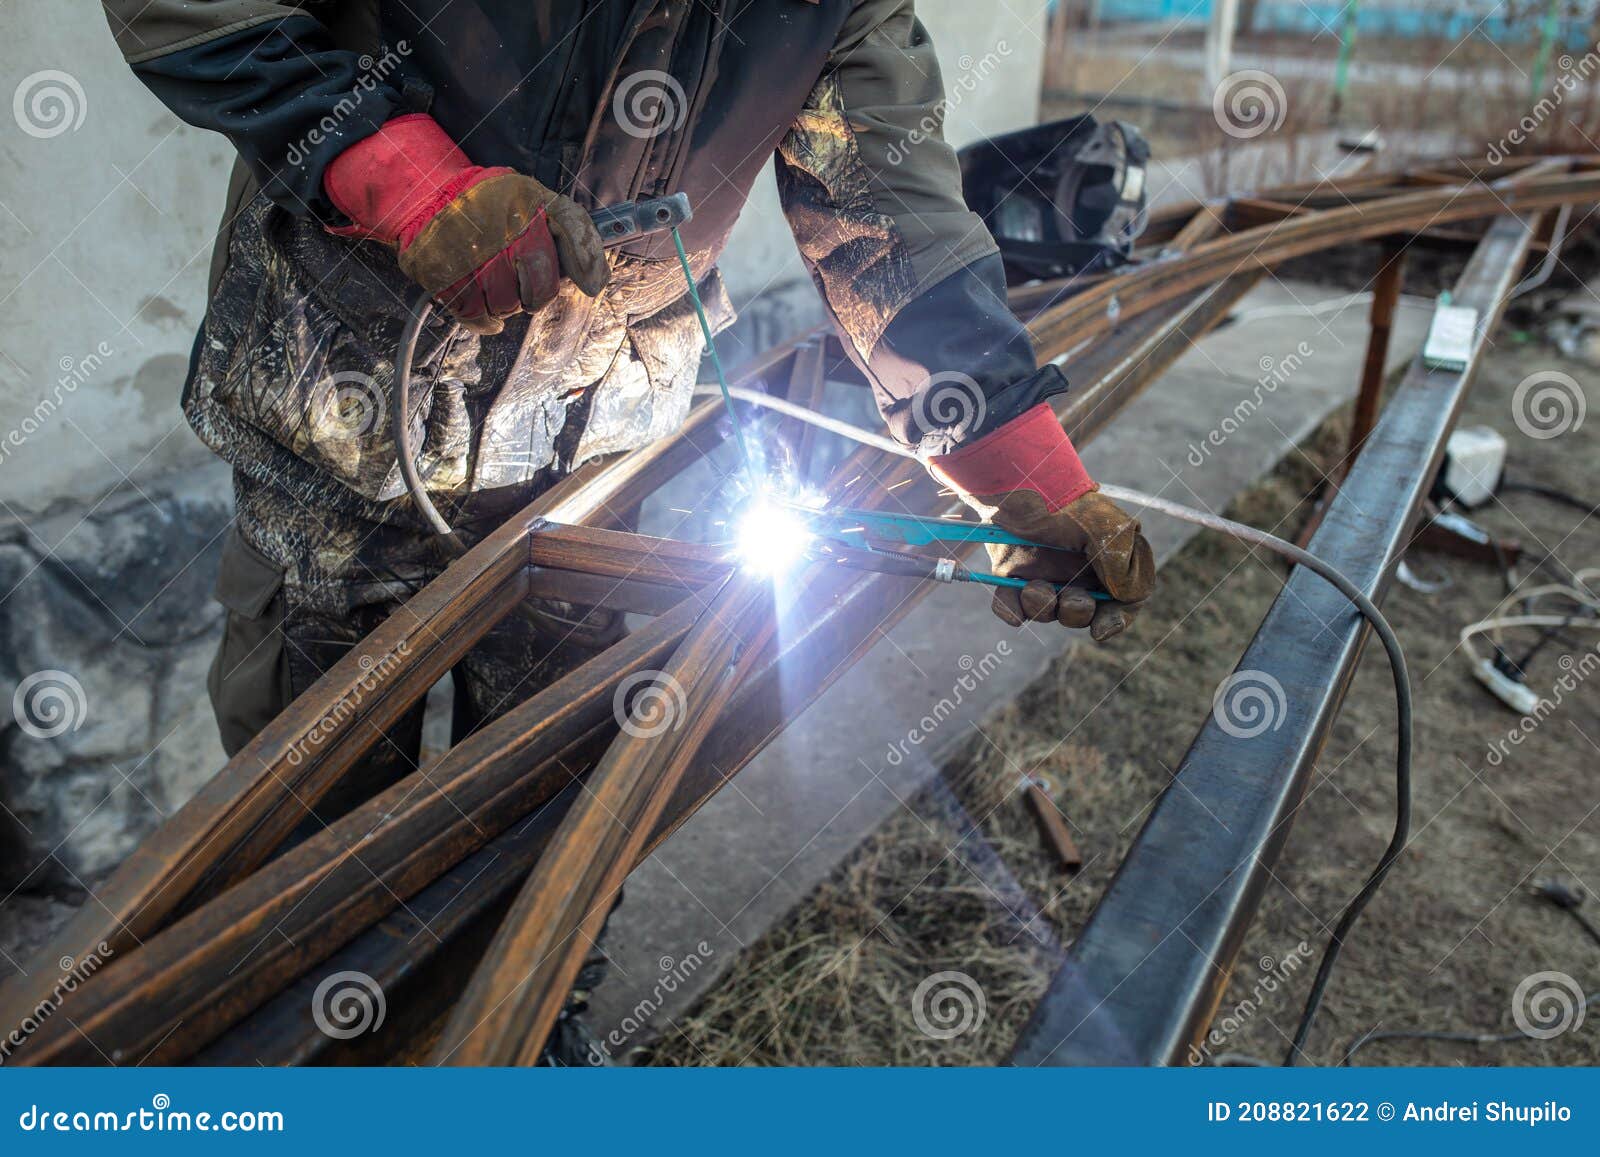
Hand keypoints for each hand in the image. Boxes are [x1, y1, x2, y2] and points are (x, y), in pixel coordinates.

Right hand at [324, 114, 608, 333]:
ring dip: (507, 305)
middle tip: (522, 277)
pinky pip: (474, 317)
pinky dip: (485, 320)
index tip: (578, 280)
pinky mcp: (442, 278)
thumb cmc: (496, 205)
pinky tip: (486, 306)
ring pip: (506, 309)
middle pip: (537, 294)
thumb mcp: (542, 202)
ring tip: (498, 283)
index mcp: (527, 214)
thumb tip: (596, 285)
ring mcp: (467, 260)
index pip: (568, 252)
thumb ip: (576, 236)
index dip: (575, 270)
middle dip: (536, 292)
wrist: (431, 195)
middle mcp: (497, 237)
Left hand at [928, 403, 1153, 639]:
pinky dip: (1013, 611)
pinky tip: (1017, 596)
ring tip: (1036, 587)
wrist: (1025, 485)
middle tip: (1068, 599)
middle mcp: (1078, 573)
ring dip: (1044, 608)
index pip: (1122, 604)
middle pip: (1083, 616)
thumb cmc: (1074, 506)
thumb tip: (1121, 598)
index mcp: (1109, 564)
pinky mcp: (1013, 576)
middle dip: (1077, 614)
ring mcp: (1045, 575)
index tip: (1102, 627)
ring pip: (1048, 614)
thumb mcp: (1114, 533)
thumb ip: (1125, 569)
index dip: (1115, 621)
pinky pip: (1012, 609)